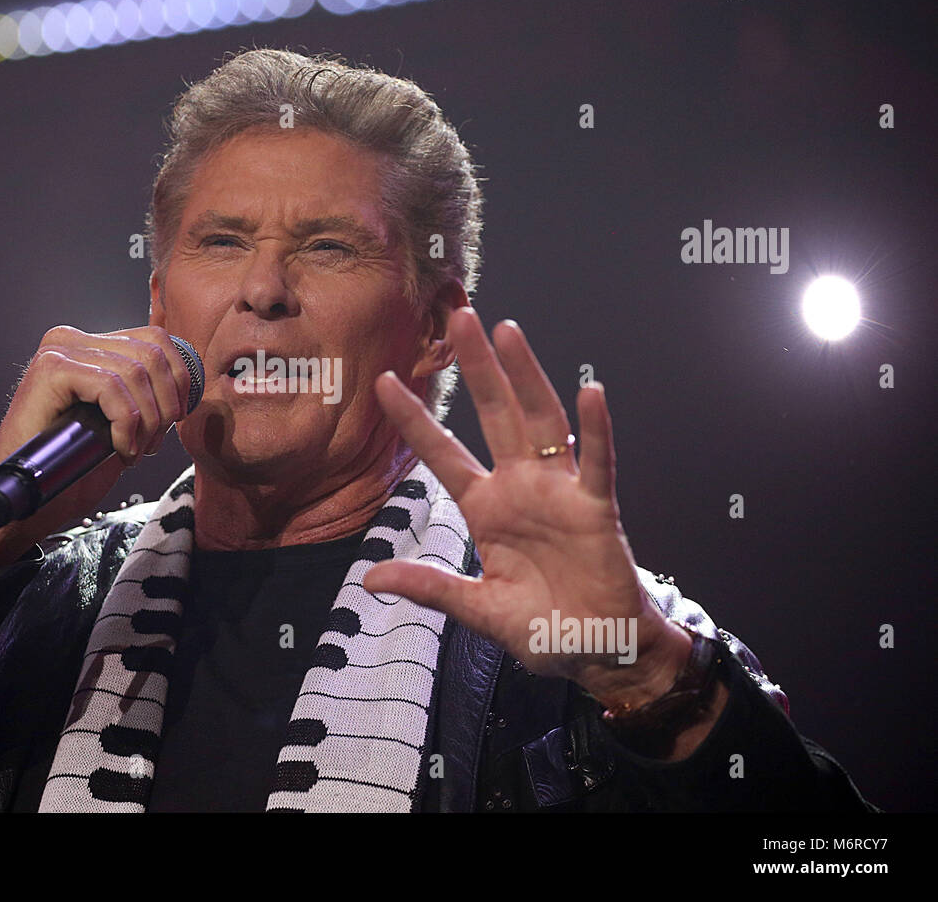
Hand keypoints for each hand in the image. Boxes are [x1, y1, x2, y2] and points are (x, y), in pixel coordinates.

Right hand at [0, 324, 193, 573]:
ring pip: (137, 371)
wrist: (24, 498)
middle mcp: (73, 340)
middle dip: (166, 405)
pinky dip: (126, 423)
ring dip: (147, 420)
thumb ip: (145, 396)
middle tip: (150, 444)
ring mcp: (59, 351)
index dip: (179, 382)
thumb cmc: (69, 468)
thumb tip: (187, 386)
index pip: (157, 340)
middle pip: (153, 353)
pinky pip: (112, 386)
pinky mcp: (50, 369)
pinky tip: (119, 449)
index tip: (173, 421)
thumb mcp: (120, 424)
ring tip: (132, 450)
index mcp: (91, 346)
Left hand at [363, 308, 690, 710]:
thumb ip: (430, 587)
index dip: (414, 419)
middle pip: (492, 415)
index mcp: (485, 508)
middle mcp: (519, 488)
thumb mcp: (475, 608)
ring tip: (508, 332)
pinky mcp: (596, 508)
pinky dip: (595, 429)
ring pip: (539, 421)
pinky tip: (590, 392)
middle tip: (459, 316)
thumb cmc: (540, 626)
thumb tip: (371, 577)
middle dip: (476, 368)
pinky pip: (597, 461)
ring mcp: (559, 492)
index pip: (442, 453)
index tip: (383, 381)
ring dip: (525, 376)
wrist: (595, 650)